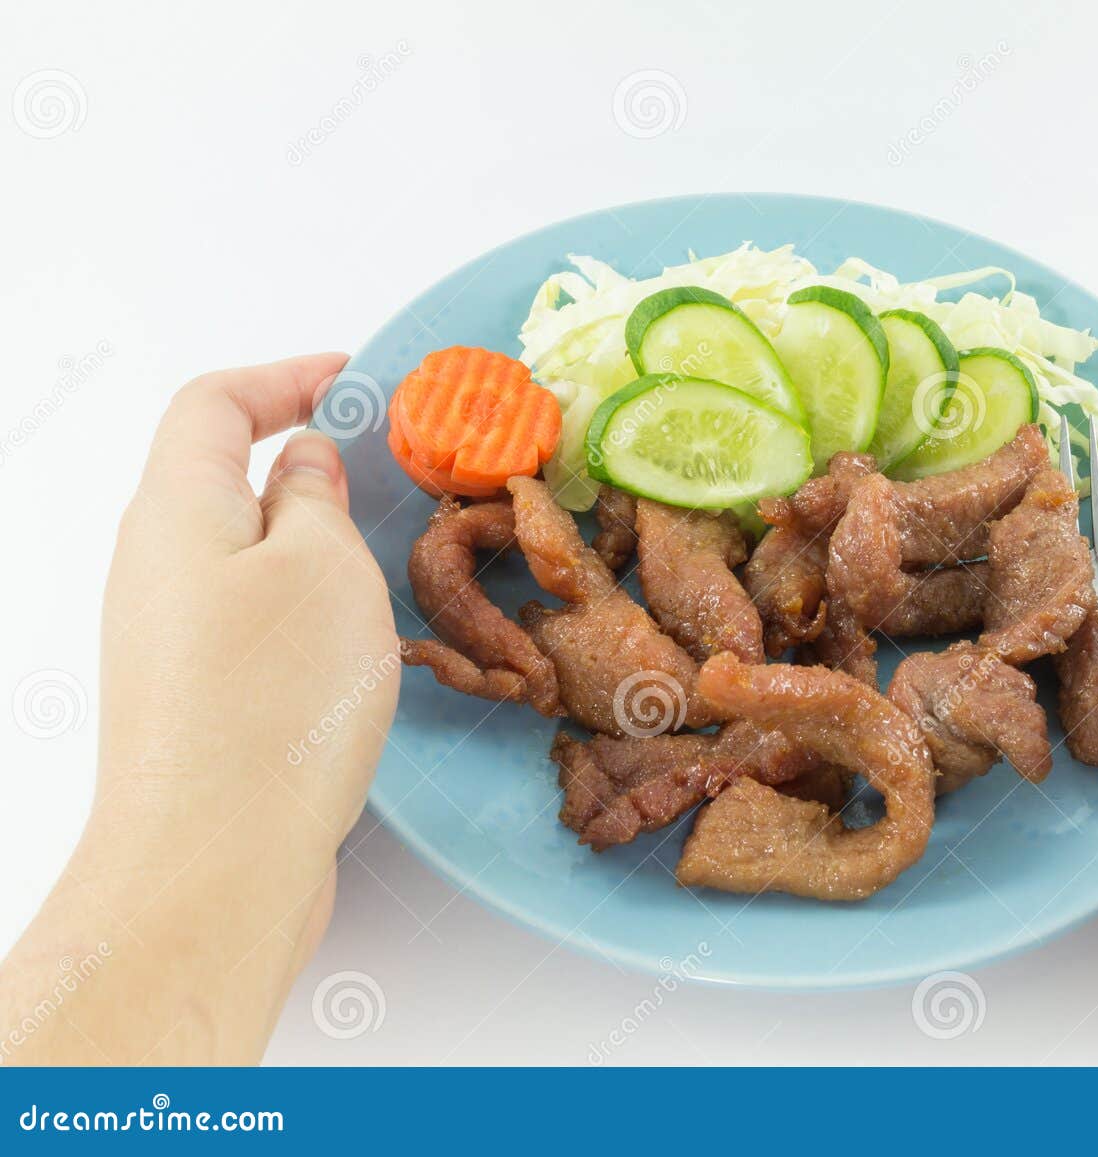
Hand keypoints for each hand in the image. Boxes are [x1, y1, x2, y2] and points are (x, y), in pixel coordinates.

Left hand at [0, 354, 397, 1063]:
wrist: (212, 863)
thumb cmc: (274, 701)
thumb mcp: (323, 567)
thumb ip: (314, 497)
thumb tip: (301, 466)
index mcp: (175, 510)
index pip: (212, 404)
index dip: (282, 377)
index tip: (351, 381)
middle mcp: (154, 567)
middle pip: (219, 478)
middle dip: (302, 463)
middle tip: (385, 472)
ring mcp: (167, 639)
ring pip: (242, 555)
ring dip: (311, 543)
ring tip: (382, 562)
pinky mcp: (192, 699)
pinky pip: (249, 618)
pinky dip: (303, 604)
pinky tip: (354, 645)